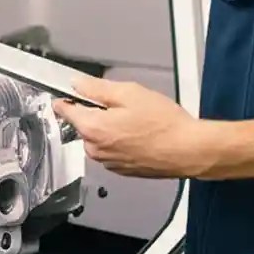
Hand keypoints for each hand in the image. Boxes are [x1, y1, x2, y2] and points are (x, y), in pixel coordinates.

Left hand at [53, 76, 211, 178]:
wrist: (189, 151)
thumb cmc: (164, 124)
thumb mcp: (129, 94)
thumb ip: (97, 88)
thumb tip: (77, 84)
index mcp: (93, 128)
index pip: (64, 111)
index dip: (65, 98)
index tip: (67, 92)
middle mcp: (96, 149)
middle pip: (82, 124)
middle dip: (94, 112)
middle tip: (120, 104)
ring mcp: (108, 162)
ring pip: (97, 138)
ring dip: (108, 127)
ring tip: (134, 120)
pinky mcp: (121, 169)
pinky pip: (111, 150)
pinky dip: (119, 141)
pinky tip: (139, 134)